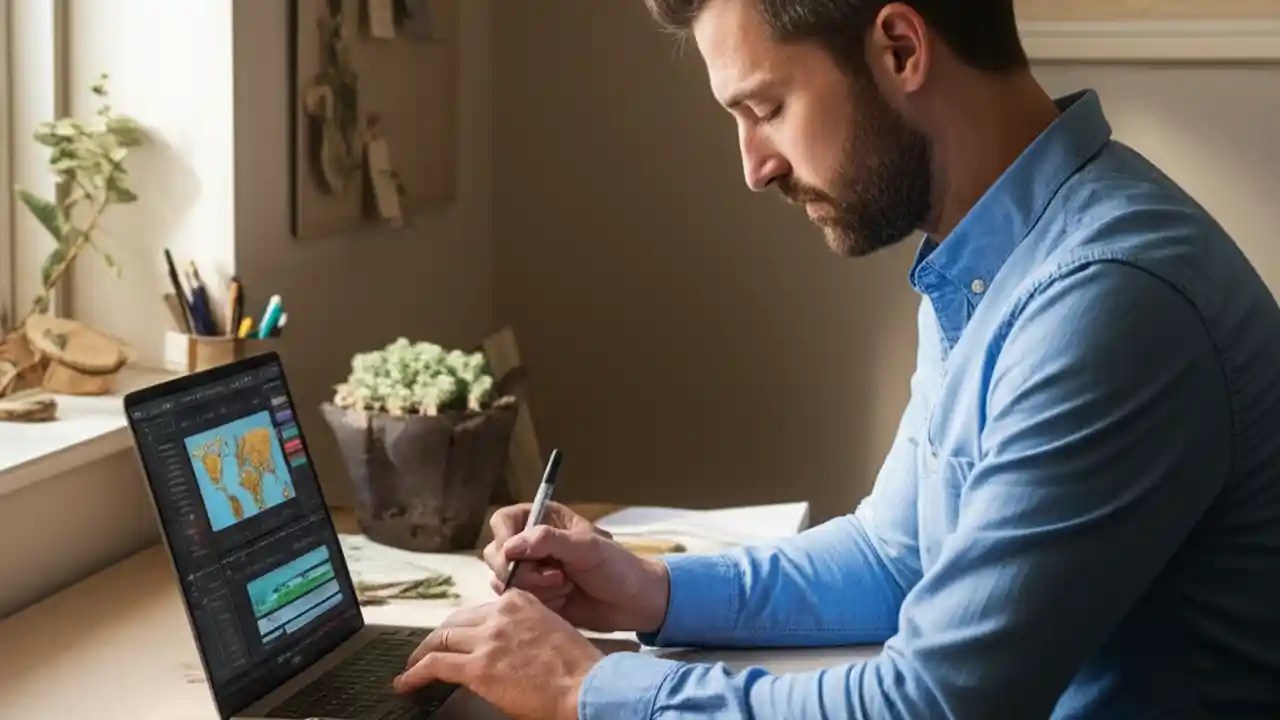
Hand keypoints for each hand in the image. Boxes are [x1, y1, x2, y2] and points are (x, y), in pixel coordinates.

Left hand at [395, 590, 602, 719]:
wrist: (585, 685)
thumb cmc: (577, 666)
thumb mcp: (552, 630)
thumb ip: (524, 630)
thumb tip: (506, 647)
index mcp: (520, 601)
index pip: (480, 609)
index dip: (465, 625)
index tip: (458, 636)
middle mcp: (500, 614)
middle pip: (455, 621)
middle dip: (438, 636)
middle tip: (429, 650)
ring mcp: (487, 639)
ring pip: (440, 639)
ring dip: (421, 654)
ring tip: (412, 666)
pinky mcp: (477, 667)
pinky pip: (435, 665)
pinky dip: (415, 674)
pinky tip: (406, 682)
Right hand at [483, 502, 669, 632]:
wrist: (634, 603)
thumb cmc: (616, 566)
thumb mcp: (587, 547)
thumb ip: (549, 541)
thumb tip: (509, 547)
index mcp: (543, 520)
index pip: (503, 520)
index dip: (504, 537)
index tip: (515, 556)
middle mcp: (531, 544)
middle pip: (496, 554)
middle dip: (524, 571)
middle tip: (558, 575)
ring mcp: (530, 572)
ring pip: (504, 581)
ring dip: (536, 588)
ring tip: (566, 586)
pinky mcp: (534, 598)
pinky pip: (516, 602)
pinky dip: (539, 602)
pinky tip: (563, 600)